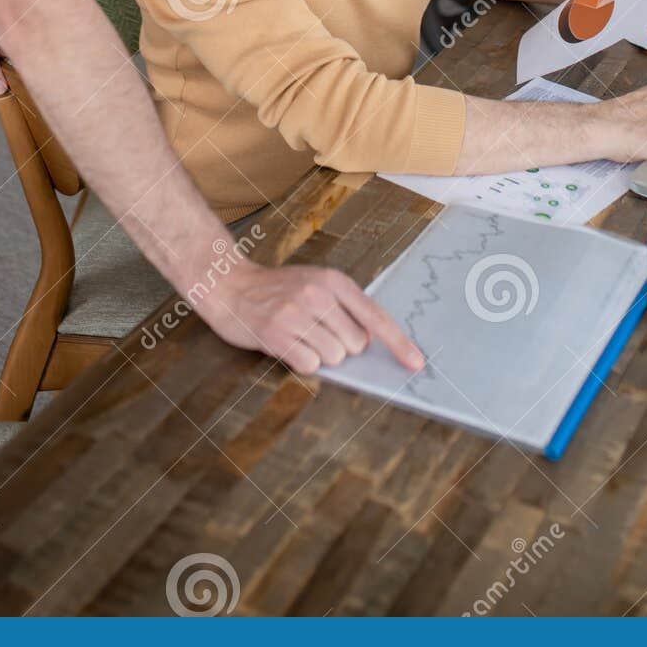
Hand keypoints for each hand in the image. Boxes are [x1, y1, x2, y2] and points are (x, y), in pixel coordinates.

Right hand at [197, 260, 423, 376]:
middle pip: (356, 345)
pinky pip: (310, 366)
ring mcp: (296, 314)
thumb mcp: (315, 284)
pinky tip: (286, 344)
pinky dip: (302, 362)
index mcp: (334, 281)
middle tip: (316, 331)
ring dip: (320, 355)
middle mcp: (318, 294)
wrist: (229, 285)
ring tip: (298, 335)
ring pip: (334, 358)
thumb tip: (370, 345)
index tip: (416, 363)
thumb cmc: (278, 290)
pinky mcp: (277, 334)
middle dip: (341, 346)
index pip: (375, 316)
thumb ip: (343, 308)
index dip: (398, 343)